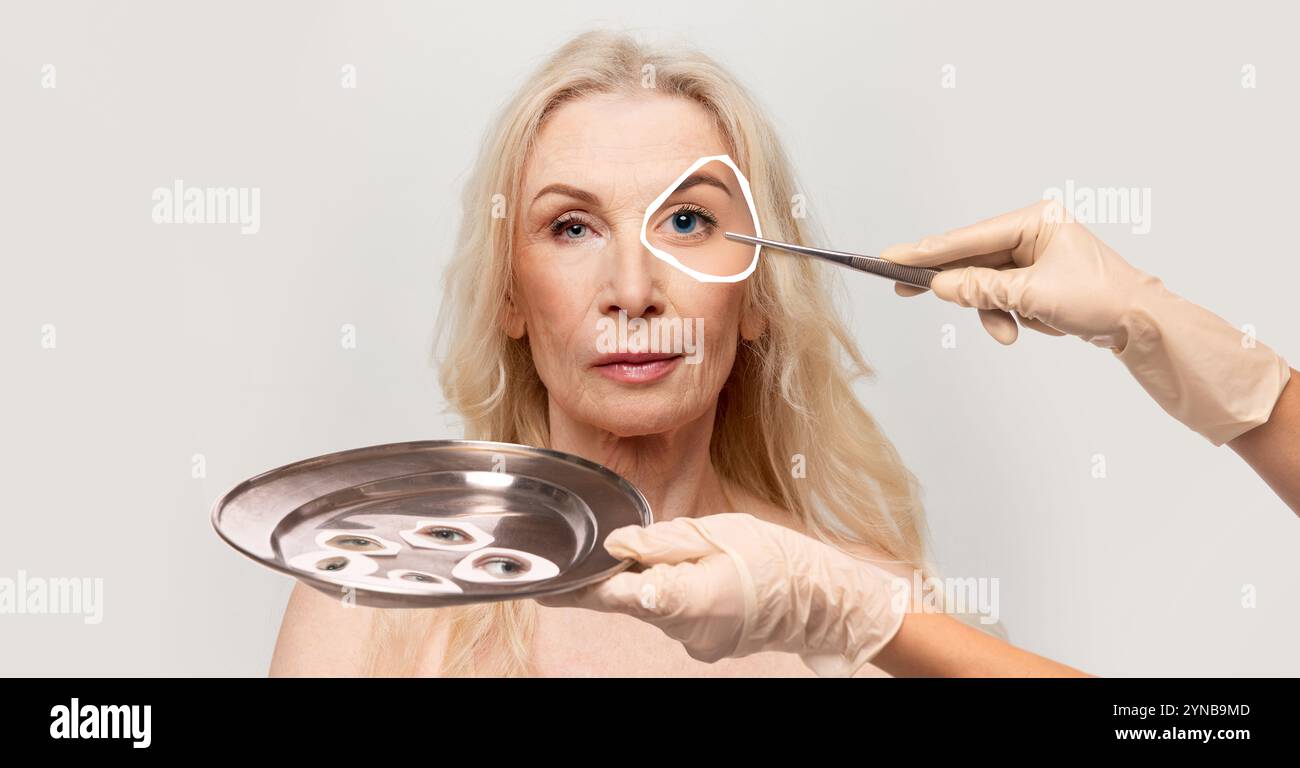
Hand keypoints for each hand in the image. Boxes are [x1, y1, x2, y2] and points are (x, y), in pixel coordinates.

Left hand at [536, 513, 904, 676]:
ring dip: (658, 581)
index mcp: (686, 597)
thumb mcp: (717, 534)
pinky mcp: (705, 646)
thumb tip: (615, 546)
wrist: (820, 598)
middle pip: (632, 601)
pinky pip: (677, 615)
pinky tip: (706, 576)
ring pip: (655, 606)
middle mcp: (685, 629)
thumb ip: (662, 544)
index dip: (579, 589)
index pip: (616, 596)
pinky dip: (679, 594)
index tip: (545, 586)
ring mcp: (695, 643)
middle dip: (626, 574)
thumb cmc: (774, 558)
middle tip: (626, 548)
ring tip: (698, 555)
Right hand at [882, 200, 1289, 444]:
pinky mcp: (1038, 281)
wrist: (1142, 327)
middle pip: (973, 259)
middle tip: (903, 287)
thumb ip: (981, 289)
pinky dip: (1008, 315)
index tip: (893, 255)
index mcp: (1036, 220)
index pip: (969, 237)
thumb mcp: (1033, 295)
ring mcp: (1035, 257)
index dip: (928, 250)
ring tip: (1010, 331)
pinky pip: (1003, 297)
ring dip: (992, 311)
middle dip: (957, 285)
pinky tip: (1027, 327)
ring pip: (986, 284)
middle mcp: (1033, 233)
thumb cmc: (1102, 300)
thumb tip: (940, 286)